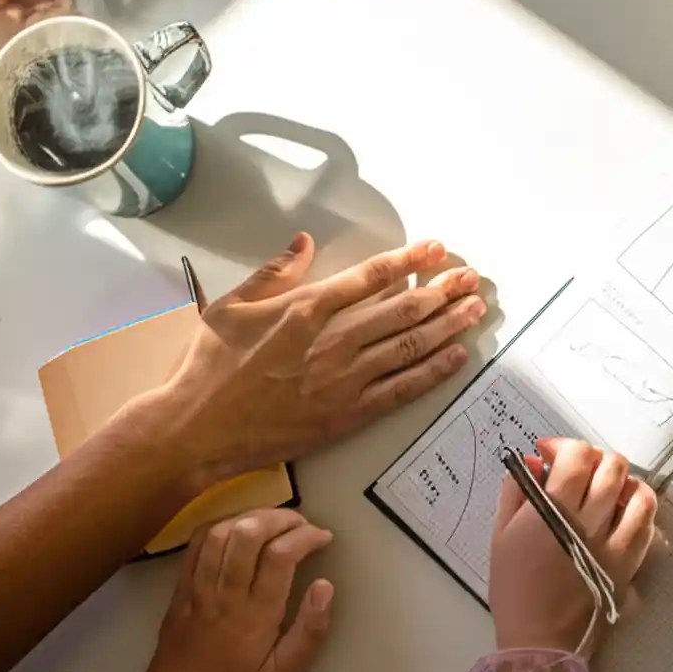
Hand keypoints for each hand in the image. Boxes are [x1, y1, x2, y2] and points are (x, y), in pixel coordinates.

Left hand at [137, 509, 333, 671]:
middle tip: (300, 523)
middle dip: (279, 518)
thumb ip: (309, 632)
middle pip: (248, 534)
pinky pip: (195, 544)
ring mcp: (198, 586)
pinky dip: (219, 524)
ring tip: (272, 520)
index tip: (324, 537)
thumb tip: (325, 586)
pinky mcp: (180, 586)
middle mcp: (226, 593)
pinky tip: (237, 525)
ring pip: (220, 533)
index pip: (282, 556)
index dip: (306, 536)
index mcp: (256, 614)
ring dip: (250, 516)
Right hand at [149, 233, 485, 488]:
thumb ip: (273, 273)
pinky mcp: (347, 415)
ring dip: (447, 325)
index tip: (436, 248)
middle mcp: (332, 342)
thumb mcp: (230, 306)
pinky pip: (402, 390)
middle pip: (402, 310)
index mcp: (304, 309)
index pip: (370, 277)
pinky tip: (456, 357)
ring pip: (409, 347)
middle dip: (442, 290)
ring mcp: (343, 380)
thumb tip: (304, 242)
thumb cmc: (209, 366)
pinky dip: (433, 372)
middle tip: (471, 277)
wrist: (197, 430)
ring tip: (475, 309)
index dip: (409, 260)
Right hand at [489, 438, 657, 654]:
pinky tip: (622, 510)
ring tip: (607, 487)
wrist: (540, 636)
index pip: (577, 457)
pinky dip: (639, 507)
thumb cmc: (515, 587)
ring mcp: (615, 543)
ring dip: (623, 480)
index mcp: (553, 512)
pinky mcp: (629, 562)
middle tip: (578, 468)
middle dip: (594, 457)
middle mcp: (589, 523)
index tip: (550, 453)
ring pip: (638, 492)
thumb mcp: (501, 534)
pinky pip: (647, 523)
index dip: (565, 445)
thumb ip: (516, 490)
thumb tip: (533, 461)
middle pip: (611, 467)